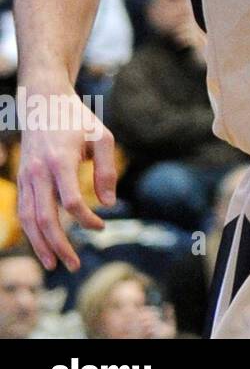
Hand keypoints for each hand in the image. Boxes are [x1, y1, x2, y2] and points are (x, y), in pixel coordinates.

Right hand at [17, 96, 116, 269]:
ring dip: (40, 244)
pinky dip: (30, 231)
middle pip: (44, 218)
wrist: (43, 102)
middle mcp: (38, 172)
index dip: (86, 219)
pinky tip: (41, 245)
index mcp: (60, 161)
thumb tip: (108, 203)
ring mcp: (26, 177)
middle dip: (59, 245)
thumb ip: (106, 170)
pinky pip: (23, 211)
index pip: (70, 202)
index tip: (102, 226)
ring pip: (28, 219)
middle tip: (73, 266)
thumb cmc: (78, 121)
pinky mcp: (22, 179)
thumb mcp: (102, 138)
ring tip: (54, 264)